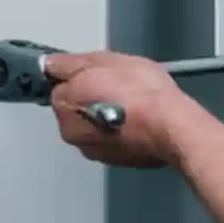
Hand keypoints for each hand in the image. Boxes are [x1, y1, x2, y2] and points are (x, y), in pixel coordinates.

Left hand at [44, 51, 194, 168]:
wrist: (172, 126)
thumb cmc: (141, 92)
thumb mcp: (103, 61)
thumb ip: (70, 63)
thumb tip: (51, 64)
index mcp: (64, 108)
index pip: (62, 86)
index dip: (82, 75)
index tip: (101, 73)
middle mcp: (73, 134)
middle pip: (77, 108)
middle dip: (93, 97)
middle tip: (119, 85)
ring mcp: (95, 151)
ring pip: (95, 125)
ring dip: (108, 114)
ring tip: (133, 102)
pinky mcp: (118, 161)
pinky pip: (114, 139)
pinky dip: (122, 130)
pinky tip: (140, 119)